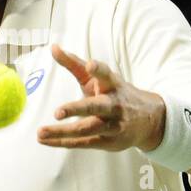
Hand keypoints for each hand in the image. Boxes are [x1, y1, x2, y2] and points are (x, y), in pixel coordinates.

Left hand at [36, 43, 165, 150]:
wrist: (149, 120)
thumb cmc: (114, 94)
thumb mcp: (98, 78)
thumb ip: (74, 63)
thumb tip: (53, 47)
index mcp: (112, 84)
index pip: (106, 74)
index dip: (98, 69)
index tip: (90, 65)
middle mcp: (114, 105)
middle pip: (96, 107)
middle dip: (76, 109)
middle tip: (57, 112)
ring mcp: (113, 125)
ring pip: (87, 129)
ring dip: (63, 132)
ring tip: (41, 132)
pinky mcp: (108, 142)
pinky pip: (83, 143)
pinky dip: (63, 142)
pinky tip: (46, 140)